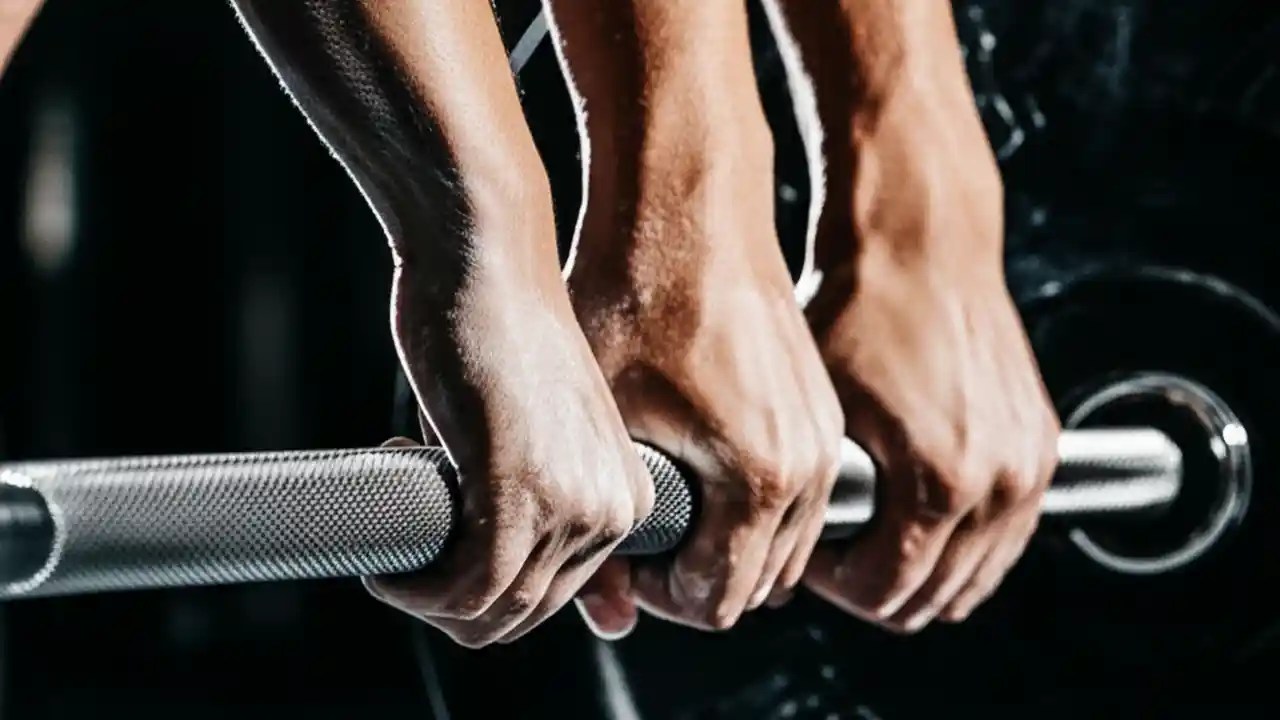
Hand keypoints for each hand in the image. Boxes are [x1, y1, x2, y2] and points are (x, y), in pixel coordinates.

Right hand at [364, 250, 654, 647]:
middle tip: (408, 550)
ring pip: (492, 611)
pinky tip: (386, 567)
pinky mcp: (521, 493)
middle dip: (449, 603)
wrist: (487, 260)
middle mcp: (615, 510)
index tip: (439, 544)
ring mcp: (574, 505)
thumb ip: (532, 508)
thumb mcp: (535, 435)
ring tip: (393, 549)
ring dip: (425, 598)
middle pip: (523, 614)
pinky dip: (416, 591)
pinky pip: (469, 589)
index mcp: (629, 498)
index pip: (553, 597)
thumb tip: (490, 597)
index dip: (481, 590)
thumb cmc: (495, 335)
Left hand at [567, 168, 843, 634]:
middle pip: (759, 583)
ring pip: (787, 543)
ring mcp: (831, 434)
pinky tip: (709, 463)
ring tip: (674, 497)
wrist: (687, 199)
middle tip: (644, 527)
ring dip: (732, 542)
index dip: (656, 592)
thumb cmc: (635, 294)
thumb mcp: (607, 421)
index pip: (716, 601)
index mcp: (762, 479)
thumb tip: (607, 616)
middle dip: (697, 572)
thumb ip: (610, 533)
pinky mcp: (829, 406)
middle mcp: (814, 467)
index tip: (622, 552)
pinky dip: (760, 504)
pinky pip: (804, 495)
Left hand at [800, 106, 1059, 632]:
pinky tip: (910, 521)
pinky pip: (1005, 538)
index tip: (801, 546)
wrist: (919, 238)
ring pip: (972, 579)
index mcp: (941, 481)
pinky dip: (959, 546)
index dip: (828, 581)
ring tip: (863, 530)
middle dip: (868, 583)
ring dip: (914, 572)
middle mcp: (1002, 482)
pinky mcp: (1044, 446)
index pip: (880, 593)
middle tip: (826, 543)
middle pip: (929, 598)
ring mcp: (1032, 466)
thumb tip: (780, 560)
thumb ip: (808, 501)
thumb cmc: (854, 310)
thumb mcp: (815, 412)